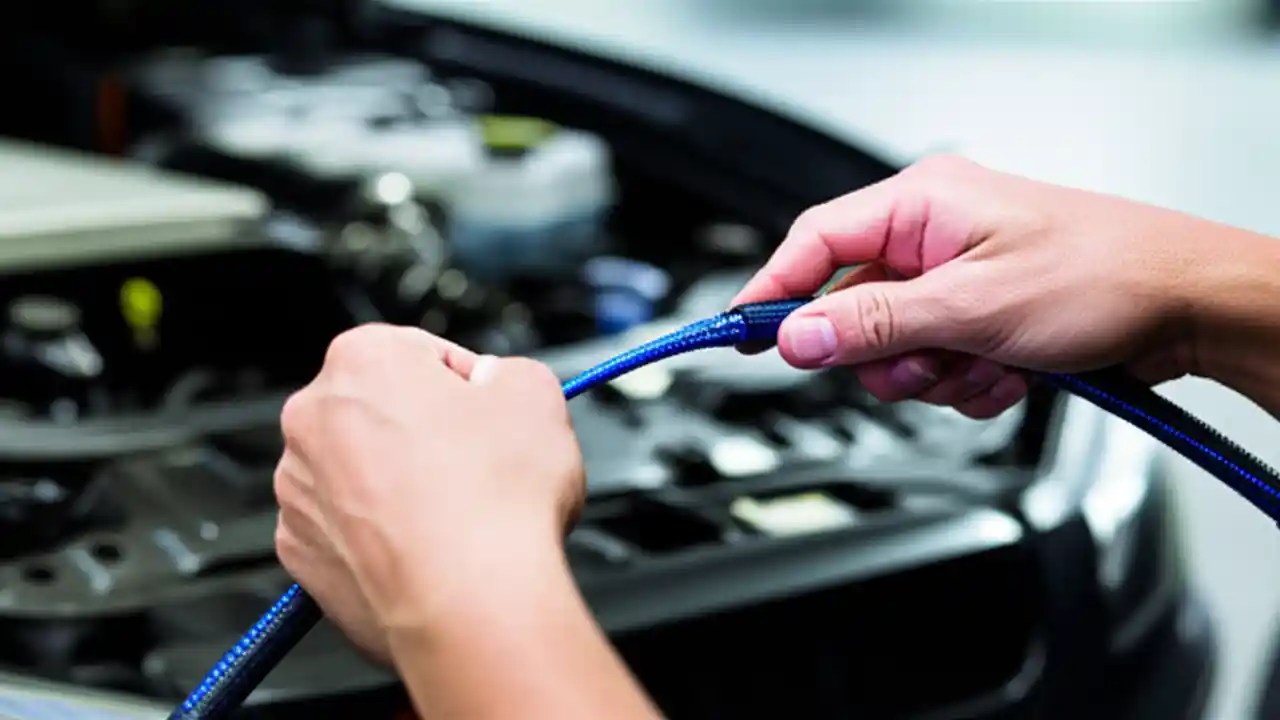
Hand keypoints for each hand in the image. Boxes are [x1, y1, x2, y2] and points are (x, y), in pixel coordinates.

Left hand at [273, 325, 583, 663]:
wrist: (472, 603)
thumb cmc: (497, 500)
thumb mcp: (537, 393)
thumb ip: (508, 373)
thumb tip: (497, 386)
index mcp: (362, 358)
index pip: (421, 352)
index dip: (467, 385)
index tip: (490, 411)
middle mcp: (313, 418)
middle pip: (383, 410)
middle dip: (429, 433)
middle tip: (481, 464)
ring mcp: (300, 490)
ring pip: (362, 472)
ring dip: (404, 485)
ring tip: (460, 515)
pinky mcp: (301, 554)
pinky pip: (348, 530)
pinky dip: (383, 536)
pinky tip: (430, 549)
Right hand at [732, 154, 1224, 418]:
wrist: (1186, 306)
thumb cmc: (1103, 273)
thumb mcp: (972, 306)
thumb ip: (874, 324)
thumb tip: (798, 335)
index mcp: (921, 204)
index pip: (814, 242)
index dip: (772, 289)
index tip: (740, 332)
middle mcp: (932, 239)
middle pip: (851, 312)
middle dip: (885, 354)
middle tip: (925, 361)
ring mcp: (955, 282)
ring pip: (893, 350)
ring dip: (933, 375)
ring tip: (984, 365)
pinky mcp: (978, 321)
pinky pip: (936, 367)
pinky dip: (965, 384)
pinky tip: (1008, 374)